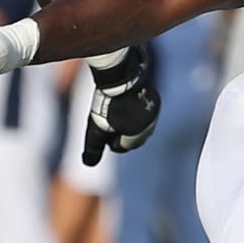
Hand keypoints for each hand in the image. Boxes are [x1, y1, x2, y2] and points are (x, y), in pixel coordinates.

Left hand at [82, 47, 160, 165]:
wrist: (120, 78)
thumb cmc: (107, 107)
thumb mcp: (95, 131)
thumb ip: (93, 150)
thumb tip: (89, 164)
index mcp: (138, 136)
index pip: (123, 146)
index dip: (110, 142)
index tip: (103, 132)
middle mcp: (150, 126)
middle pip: (135, 136)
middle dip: (122, 134)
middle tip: (108, 125)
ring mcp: (154, 111)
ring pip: (141, 122)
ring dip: (130, 121)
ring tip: (116, 114)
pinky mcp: (154, 98)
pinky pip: (144, 109)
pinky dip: (135, 110)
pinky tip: (124, 103)